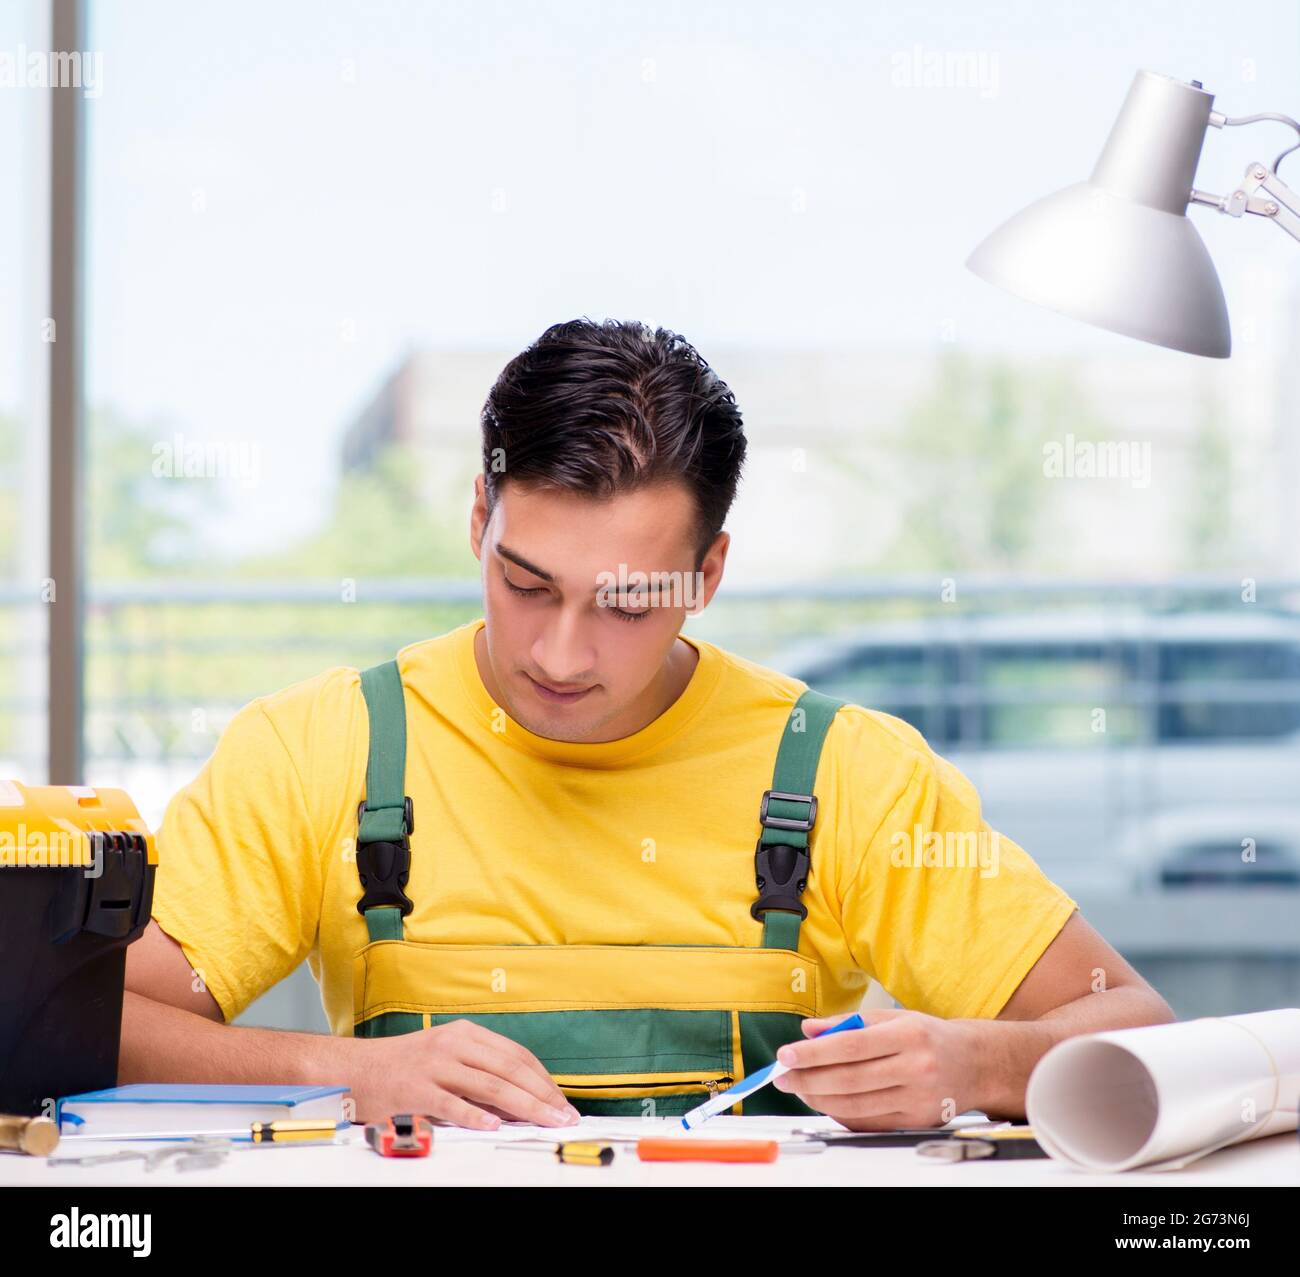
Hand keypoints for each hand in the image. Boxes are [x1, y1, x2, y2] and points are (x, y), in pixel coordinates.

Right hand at [348, 1018, 581, 1129]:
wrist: (356, 1069)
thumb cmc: (405, 1067)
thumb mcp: (447, 1057)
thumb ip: (481, 1071)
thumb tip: (522, 1100)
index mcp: (465, 1034)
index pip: (516, 1055)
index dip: (543, 1079)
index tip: (561, 1100)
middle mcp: (453, 1045)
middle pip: (509, 1070)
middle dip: (542, 1095)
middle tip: (563, 1117)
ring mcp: (435, 1065)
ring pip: (489, 1085)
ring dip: (523, 1107)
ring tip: (544, 1123)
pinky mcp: (416, 1089)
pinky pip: (451, 1103)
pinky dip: (474, 1115)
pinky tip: (493, 1126)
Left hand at [772, 1009, 981, 1128]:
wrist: (975, 1064)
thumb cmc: (927, 1036)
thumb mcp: (892, 1017)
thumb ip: (848, 1023)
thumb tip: (808, 1030)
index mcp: (908, 1034)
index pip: (851, 1045)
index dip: (814, 1053)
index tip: (786, 1056)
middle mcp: (916, 1067)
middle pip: (850, 1079)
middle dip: (809, 1080)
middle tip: (783, 1078)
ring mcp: (918, 1099)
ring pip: (857, 1105)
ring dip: (820, 1099)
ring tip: (800, 1090)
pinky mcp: (917, 1122)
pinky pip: (869, 1122)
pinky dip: (841, 1114)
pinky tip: (825, 1103)